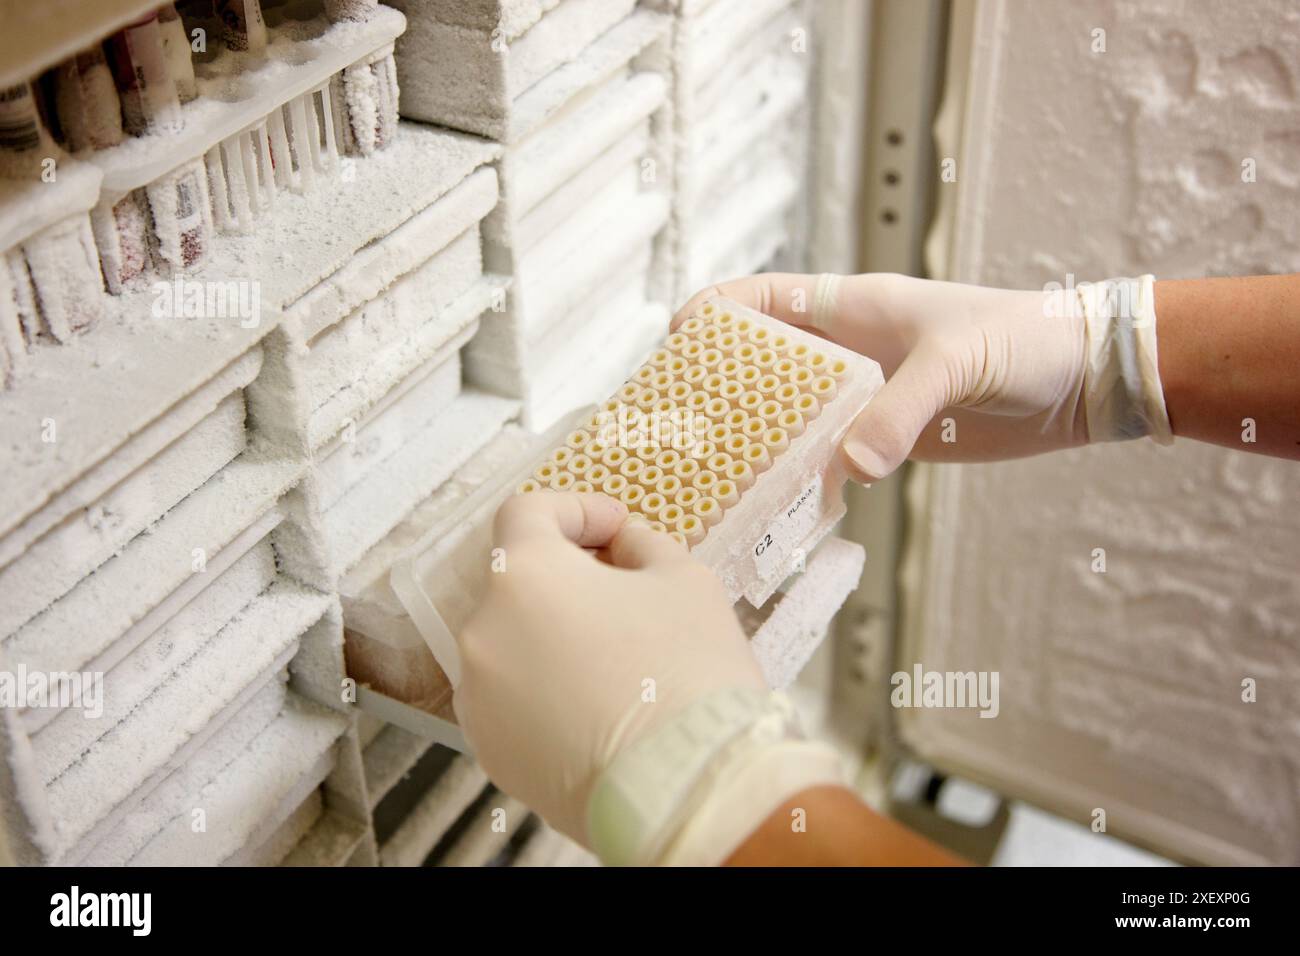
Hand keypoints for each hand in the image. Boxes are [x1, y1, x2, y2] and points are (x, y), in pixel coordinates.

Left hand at [453, 491, 764, 841]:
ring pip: (514, 644)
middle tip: (628, 591)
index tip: (616, 528)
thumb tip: (619, 548)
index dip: (575, 510)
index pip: (527, 513)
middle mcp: (483, 632)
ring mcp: (479, 699)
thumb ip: (641, 545)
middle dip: (570, 578)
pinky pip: (514, 700)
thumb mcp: (685, 580)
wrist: (685, 790)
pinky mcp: (491, 752)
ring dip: (556, 637)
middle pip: (519, 583)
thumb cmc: (689, 674)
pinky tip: (600, 705)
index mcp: (523, 575)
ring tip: (617, 658)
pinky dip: (547, 690)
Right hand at [675, 272, 1105, 481]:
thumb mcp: (958, 361)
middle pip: (761, 365)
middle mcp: (846, 351)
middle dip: (720, 392)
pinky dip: (805, 478)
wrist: (1082, 379)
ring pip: (790, 417)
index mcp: (850, 308)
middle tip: (683, 435)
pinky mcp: (887, 438)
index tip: (674, 356)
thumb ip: (900, 410)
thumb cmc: (1025, 340)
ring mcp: (863, 397)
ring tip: (718, 477)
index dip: (710, 318)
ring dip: (759, 442)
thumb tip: (847, 469)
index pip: (759, 300)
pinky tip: (784, 505)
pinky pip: (829, 457)